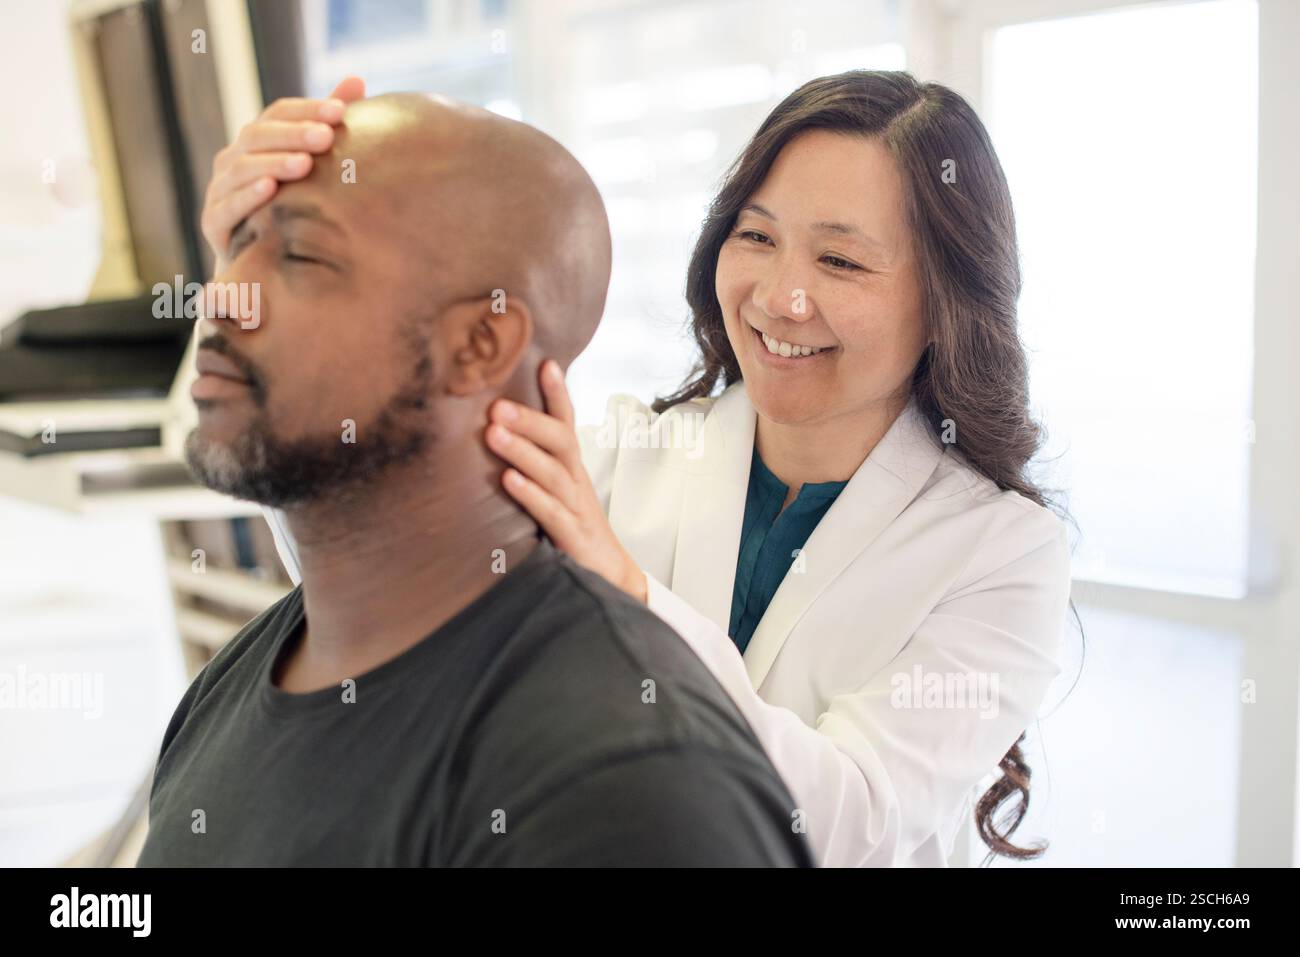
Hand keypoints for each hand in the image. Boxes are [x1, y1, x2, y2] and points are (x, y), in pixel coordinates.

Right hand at [201, 76, 365, 269]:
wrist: (261, 266)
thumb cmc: (291, 209)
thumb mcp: (311, 167)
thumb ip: (325, 124)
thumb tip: (357, 78)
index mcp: (256, 141)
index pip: (277, 113)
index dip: (307, 109)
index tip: (341, 111)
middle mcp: (232, 160)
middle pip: (258, 137)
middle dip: (293, 135)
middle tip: (326, 137)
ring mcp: (219, 190)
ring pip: (241, 169)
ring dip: (273, 164)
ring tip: (304, 164)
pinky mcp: (213, 224)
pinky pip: (227, 207)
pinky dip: (247, 198)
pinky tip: (270, 191)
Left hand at [486, 360, 648, 602]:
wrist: (609, 578)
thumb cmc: (574, 530)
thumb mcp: (556, 492)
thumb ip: (534, 465)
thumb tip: (494, 436)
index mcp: (571, 469)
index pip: (567, 424)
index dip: (558, 395)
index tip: (546, 363)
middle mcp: (576, 482)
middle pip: (560, 442)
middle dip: (530, 419)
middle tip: (496, 404)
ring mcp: (578, 509)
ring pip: (553, 474)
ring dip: (522, 451)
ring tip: (493, 433)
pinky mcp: (573, 538)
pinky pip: (551, 513)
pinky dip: (530, 495)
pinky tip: (507, 481)